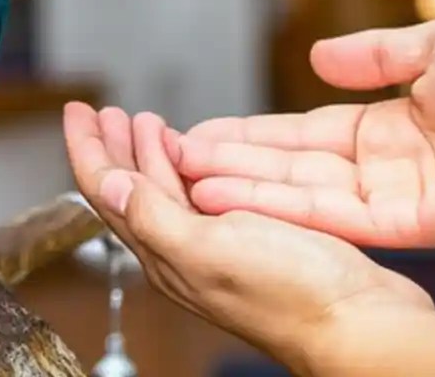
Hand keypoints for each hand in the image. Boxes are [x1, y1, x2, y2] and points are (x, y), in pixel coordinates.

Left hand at [63, 103, 433, 373]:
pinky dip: (189, 169)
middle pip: (131, 191)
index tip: (76, 110)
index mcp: (165, 254)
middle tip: (105, 111)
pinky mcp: (250, 241)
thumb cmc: (293, 295)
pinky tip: (196, 157)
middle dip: (114, 147)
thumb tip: (108, 186)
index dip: (89, 149)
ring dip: (150, 154)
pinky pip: (202, 199)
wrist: (358, 324)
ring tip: (143, 122)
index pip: (109, 193)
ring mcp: (216, 248)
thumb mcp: (212, 249)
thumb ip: (155, 219)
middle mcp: (183, 252)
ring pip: (167, 193)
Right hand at [170, 17, 434, 247]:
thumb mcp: (434, 47)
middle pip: (284, 164)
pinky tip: (230, 196)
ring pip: (294, 192)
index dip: (248, 133)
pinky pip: (325, 214)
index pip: (297, 133)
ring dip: (238, 185)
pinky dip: (276, 205)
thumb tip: (317, 54)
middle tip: (168, 156)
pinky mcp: (397, 223)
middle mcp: (373, 167)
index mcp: (381, 128)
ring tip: (181, 178)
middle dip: (227, 160)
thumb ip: (372, 54)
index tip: (198, 132)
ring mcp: (382, 198)